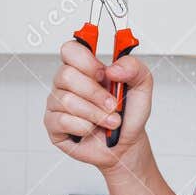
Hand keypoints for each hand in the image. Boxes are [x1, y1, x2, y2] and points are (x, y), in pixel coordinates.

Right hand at [43, 39, 153, 169]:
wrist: (126, 144)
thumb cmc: (128, 114)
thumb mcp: (142, 86)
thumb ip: (134, 68)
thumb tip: (112, 69)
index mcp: (84, 68)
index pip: (70, 50)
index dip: (86, 61)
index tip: (104, 75)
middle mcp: (67, 83)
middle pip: (66, 75)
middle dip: (95, 94)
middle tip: (112, 105)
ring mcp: (57, 103)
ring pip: (67, 100)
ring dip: (95, 114)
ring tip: (109, 120)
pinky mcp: (53, 124)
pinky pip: (63, 120)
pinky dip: (84, 127)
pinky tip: (92, 129)